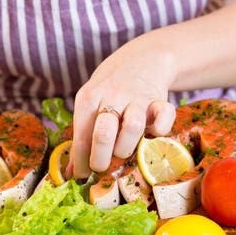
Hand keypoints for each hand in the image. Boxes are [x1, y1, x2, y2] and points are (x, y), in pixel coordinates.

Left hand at [71, 32, 176, 177]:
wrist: (141, 59)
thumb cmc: (110, 90)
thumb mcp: (90, 103)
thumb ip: (82, 136)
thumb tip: (71, 174)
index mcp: (88, 98)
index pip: (80, 137)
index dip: (81, 162)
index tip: (82, 175)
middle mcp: (111, 96)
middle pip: (103, 134)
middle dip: (100, 159)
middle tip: (102, 167)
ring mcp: (137, 97)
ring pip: (132, 128)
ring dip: (126, 146)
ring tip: (123, 150)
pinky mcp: (159, 99)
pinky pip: (164, 116)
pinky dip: (160, 129)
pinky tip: (152, 134)